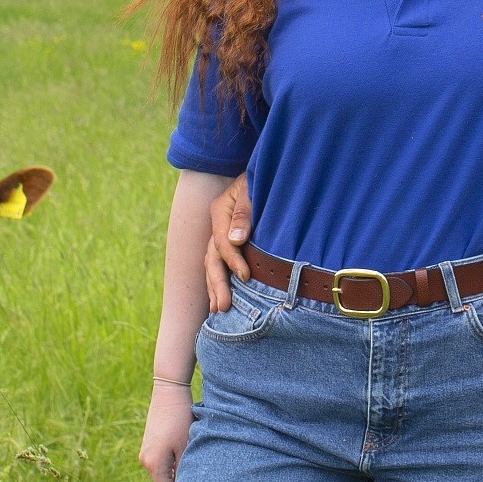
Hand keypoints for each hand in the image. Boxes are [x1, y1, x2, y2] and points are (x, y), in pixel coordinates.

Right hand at [140, 379, 193, 481]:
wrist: (170, 392)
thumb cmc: (181, 419)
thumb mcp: (187, 447)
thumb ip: (185, 470)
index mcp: (154, 465)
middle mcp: (146, 461)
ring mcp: (146, 452)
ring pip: (163, 474)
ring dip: (177, 476)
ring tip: (195, 477)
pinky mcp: (150, 444)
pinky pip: (162, 463)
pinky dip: (173, 466)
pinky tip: (187, 461)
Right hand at [203, 174, 254, 313]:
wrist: (270, 171)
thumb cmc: (264, 178)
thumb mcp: (254, 189)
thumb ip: (245, 212)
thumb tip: (236, 240)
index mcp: (219, 210)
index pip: (221, 242)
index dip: (233, 260)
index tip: (246, 276)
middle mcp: (217, 225)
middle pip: (212, 258)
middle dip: (217, 283)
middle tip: (223, 307)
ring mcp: (221, 234)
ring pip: (212, 265)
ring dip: (214, 287)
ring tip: (218, 310)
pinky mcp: (230, 242)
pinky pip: (219, 265)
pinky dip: (218, 282)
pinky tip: (219, 299)